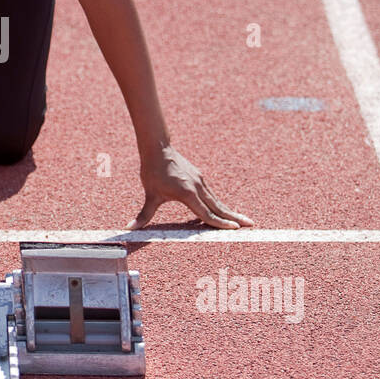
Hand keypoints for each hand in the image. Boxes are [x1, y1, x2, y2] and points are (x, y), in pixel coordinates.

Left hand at [126, 144, 253, 229]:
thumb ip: (144, 214)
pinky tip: (223, 210)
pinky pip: (211, 194)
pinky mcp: (199, 177)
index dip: (220, 223)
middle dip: (235, 217)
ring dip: (229, 211)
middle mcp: (198, 187)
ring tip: (242, 220)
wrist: (158, 149)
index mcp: (187, 194)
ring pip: (217, 200)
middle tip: (251, 225)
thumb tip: (129, 228)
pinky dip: (218, 203)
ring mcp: (200, 181)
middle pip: (219, 206)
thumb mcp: (150, 195)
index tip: (234, 229)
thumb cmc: (153, 172)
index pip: (206, 213)